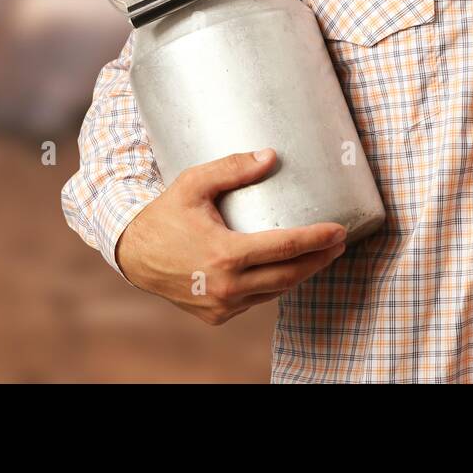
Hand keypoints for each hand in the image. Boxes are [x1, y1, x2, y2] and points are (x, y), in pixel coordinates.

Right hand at [114, 148, 347, 324]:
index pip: (285, 247)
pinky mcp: (217, 316)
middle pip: (289, 275)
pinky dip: (273, 286)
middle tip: (339, 243)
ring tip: (318, 255)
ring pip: (274, 291)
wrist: (134, 255)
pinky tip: (284, 270)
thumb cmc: (165, 214)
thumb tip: (271, 156)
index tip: (339, 231)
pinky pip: (255, 300)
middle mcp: (227, 286)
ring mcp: (222, 305)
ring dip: (299, 274)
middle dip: (319, 259)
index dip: (317, 239)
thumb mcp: (194, 183)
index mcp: (226, 254)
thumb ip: (233, 168)